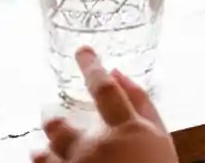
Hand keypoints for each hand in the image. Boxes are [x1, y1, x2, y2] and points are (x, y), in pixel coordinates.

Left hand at [31, 47, 176, 162]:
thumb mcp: (163, 139)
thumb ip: (143, 103)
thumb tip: (119, 72)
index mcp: (124, 130)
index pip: (103, 87)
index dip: (91, 64)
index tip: (82, 51)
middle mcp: (94, 148)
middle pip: (57, 123)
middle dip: (49, 114)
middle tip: (49, 110)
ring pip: (41, 154)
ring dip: (42, 149)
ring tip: (43, 148)